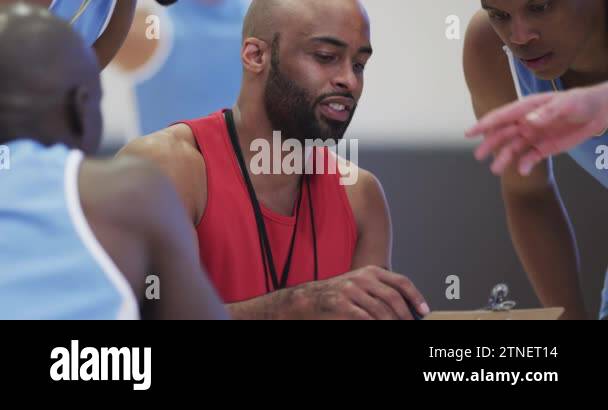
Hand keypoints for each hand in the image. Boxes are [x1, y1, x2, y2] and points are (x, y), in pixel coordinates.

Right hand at [289, 266, 429, 319]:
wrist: (310, 297)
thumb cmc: (340, 294)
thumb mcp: (361, 286)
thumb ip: (381, 292)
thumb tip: (408, 308)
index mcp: (371, 271)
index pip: (401, 282)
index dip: (416, 296)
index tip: (424, 311)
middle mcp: (363, 278)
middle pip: (393, 297)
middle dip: (405, 315)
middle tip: (410, 325)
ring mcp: (351, 290)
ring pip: (381, 310)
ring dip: (392, 323)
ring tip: (398, 329)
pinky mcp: (341, 303)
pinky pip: (364, 317)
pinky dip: (375, 325)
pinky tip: (380, 328)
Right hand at [466, 84, 607, 175]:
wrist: (599, 112)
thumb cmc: (581, 102)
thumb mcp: (567, 104)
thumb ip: (547, 113)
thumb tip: (528, 122)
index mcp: (528, 108)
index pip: (502, 116)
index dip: (485, 124)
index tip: (470, 133)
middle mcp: (526, 122)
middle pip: (503, 134)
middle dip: (490, 144)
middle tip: (478, 156)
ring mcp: (533, 135)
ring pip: (513, 148)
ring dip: (503, 158)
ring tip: (496, 169)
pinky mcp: (543, 147)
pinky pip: (530, 158)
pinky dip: (525, 165)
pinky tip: (523, 171)